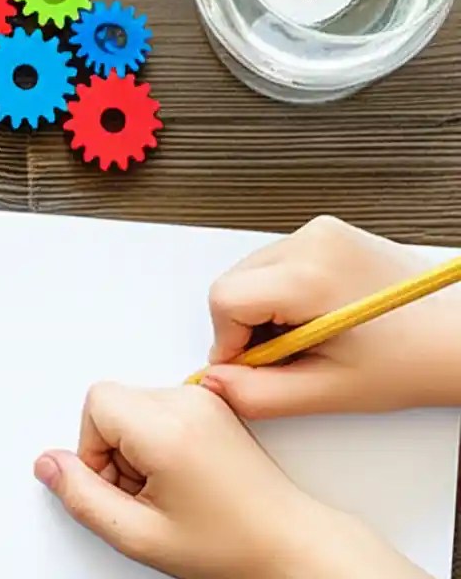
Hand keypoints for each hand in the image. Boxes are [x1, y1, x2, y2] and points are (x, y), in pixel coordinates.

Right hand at [34, 383, 426, 578]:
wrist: (291, 543)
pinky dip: (154, 441)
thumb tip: (49, 464)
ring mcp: (204, 399)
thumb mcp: (140, 536)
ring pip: (132, 406)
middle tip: (144, 493)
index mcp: (170, 428)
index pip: (97, 404)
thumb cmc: (231, 544)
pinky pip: (157, 408)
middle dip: (112, 449)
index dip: (92, 449)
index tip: (118, 484)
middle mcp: (189, 402)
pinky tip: (179, 476)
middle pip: (112, 403)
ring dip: (133, 447)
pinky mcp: (211, 404)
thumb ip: (81, 497)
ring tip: (166, 488)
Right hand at [202, 215, 460, 418]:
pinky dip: (282, 293)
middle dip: (247, 325)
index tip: (254, 365)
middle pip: (233, 283)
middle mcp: (311, 240)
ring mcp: (321, 230)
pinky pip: (276, 262)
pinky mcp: (328, 231)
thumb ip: (258, 393)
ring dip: (264, 309)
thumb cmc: (412, 362)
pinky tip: (316, 317)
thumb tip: (213, 383)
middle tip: (288, 356)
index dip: (229, 340)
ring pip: (251, 273)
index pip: (224, 299)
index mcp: (310, 275)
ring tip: (308, 338)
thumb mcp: (328, 392)